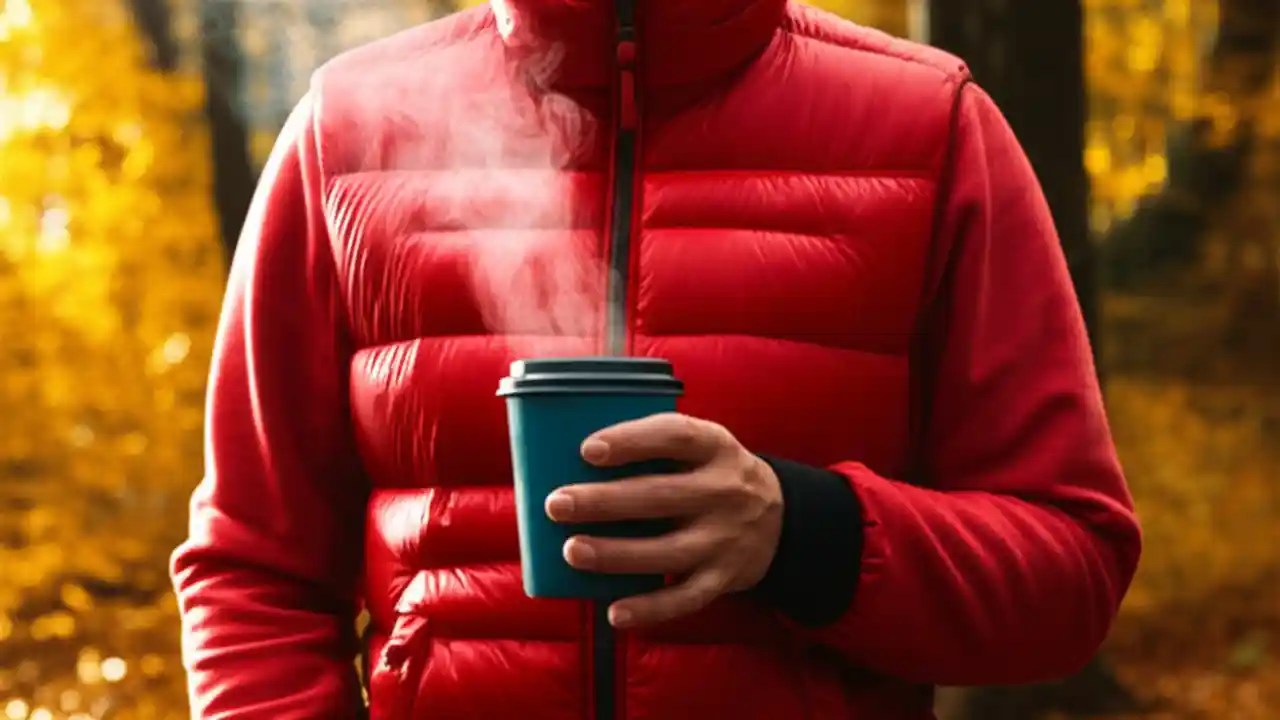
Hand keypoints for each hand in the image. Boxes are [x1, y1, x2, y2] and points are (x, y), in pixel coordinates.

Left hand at [544, 413, 782, 628]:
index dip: (632, 441)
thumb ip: (654, 446)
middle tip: (557, 504)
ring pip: (668, 552)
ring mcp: (726, 539)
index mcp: (716, 447)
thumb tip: (576, 458)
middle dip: (604, 501)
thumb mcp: (701, 446)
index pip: (676, 436)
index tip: (587, 450)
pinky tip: (613, 612)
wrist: (780, 518)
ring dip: (616, 554)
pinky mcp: (724, 578)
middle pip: (661, 496)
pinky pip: (685, 598)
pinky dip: (650, 608)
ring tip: (572, 551)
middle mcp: (725, 491)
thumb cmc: (713, 474)